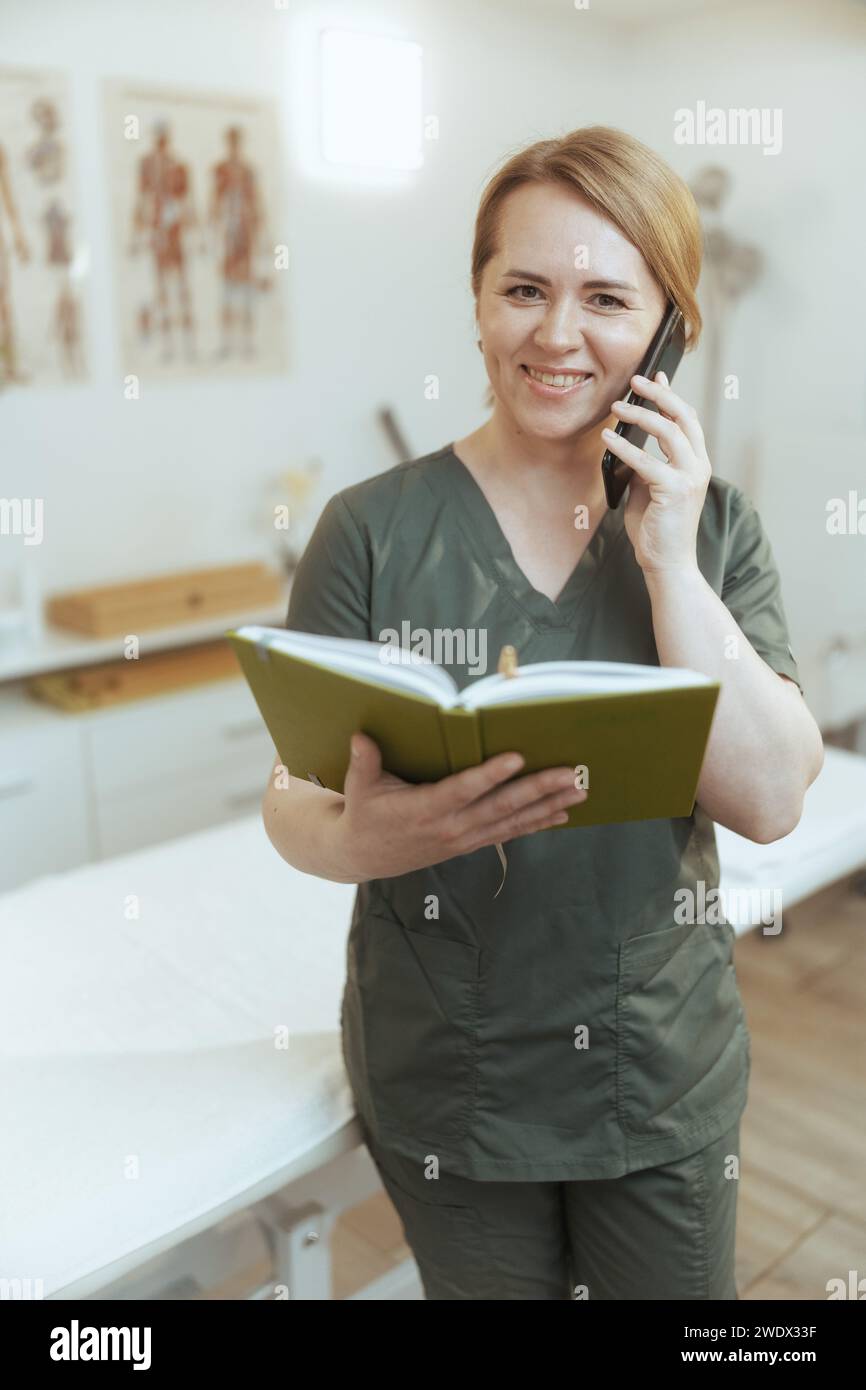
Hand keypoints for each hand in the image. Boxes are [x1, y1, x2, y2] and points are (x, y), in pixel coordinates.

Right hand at [332, 731, 588, 879]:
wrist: (364, 856)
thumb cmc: (363, 814)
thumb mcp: (358, 788)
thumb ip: (364, 762)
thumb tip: (361, 737)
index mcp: (424, 810)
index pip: (462, 790)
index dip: (489, 775)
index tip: (516, 758)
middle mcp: (450, 828)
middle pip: (500, 807)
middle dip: (538, 790)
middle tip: (570, 775)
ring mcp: (463, 839)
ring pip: (512, 821)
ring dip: (548, 806)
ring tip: (579, 791)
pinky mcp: (470, 843)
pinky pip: (509, 833)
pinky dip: (536, 823)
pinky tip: (561, 814)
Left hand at [602, 371, 710, 576]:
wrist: (667, 563)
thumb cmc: (657, 529)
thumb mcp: (649, 489)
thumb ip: (644, 466)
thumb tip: (626, 443)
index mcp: (696, 463)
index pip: (687, 420)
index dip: (671, 395)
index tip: (655, 375)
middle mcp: (698, 466)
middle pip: (683, 417)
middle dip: (659, 394)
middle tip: (636, 380)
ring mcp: (689, 477)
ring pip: (669, 431)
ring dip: (640, 414)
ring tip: (616, 406)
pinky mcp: (675, 490)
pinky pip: (646, 460)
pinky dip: (625, 446)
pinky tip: (608, 438)